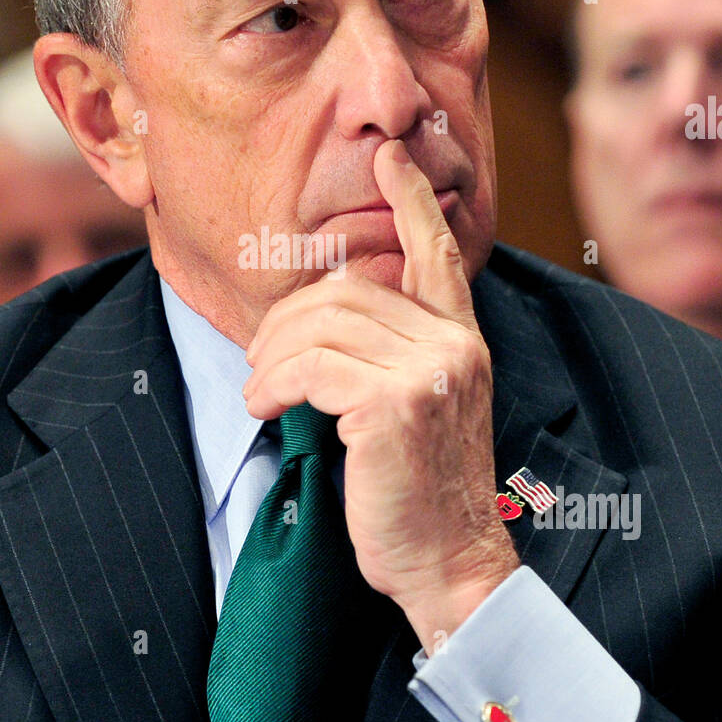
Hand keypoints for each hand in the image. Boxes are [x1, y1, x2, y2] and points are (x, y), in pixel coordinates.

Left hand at [243, 139, 519, 652]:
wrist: (448, 564)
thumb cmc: (420, 493)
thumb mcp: (419, 409)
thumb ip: (393, 355)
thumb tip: (319, 322)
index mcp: (463, 340)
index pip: (438, 254)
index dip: (411, 202)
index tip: (391, 157)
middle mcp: (456, 344)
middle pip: (347, 291)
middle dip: (286, 320)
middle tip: (259, 361)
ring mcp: (431, 371)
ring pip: (322, 325)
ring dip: (271, 356)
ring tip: (258, 391)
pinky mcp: (396, 405)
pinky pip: (312, 367)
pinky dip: (274, 383)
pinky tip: (265, 407)